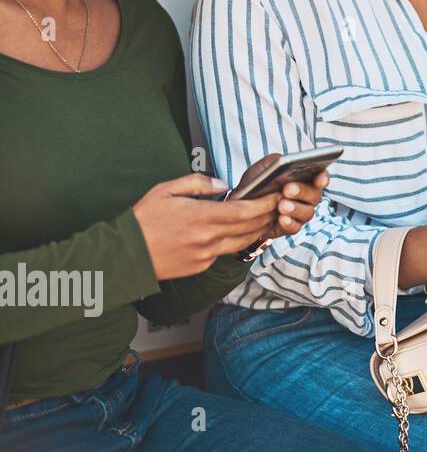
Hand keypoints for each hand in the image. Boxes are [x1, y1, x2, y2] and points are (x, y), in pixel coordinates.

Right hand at [133, 172, 282, 280]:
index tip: (275, 196)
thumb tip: (222, 185)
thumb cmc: (142, 220)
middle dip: (267, 216)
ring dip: (257, 230)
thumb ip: (197, 184)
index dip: (264, 204)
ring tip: (267, 218)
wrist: (123, 255)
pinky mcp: (200, 267)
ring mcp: (205, 256)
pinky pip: (225, 252)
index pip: (244, 211)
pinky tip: (241, 232)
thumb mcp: (166, 190)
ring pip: (242, 243)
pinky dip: (237, 241)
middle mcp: (207, 239)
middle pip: (249, 228)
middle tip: (279, 205)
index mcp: (200, 217)